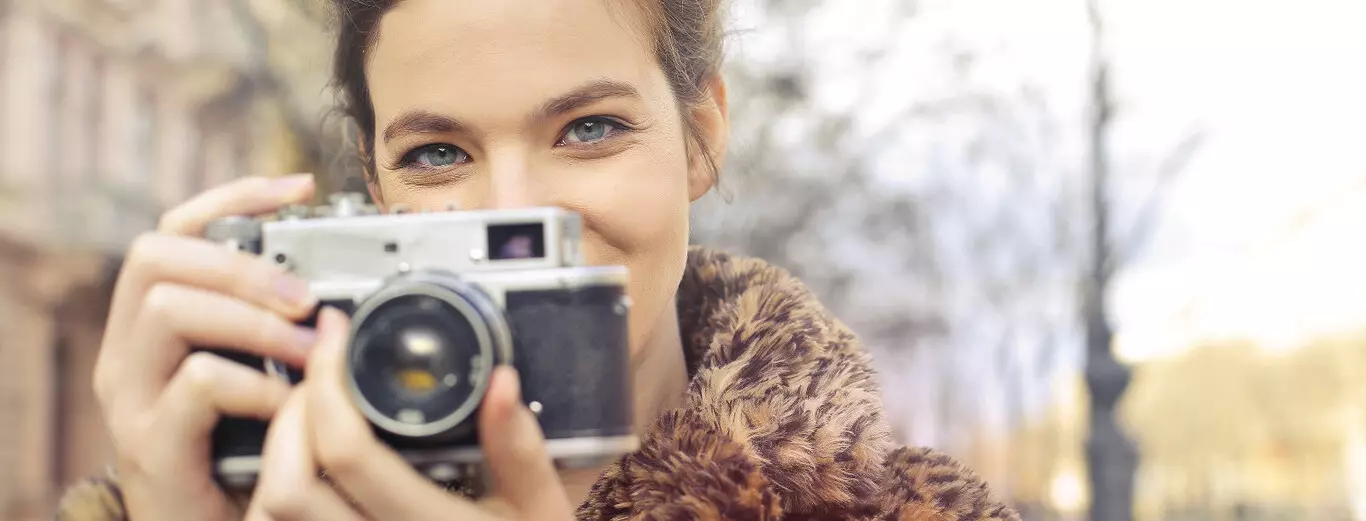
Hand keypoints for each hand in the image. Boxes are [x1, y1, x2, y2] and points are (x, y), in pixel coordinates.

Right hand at [92, 175, 320, 520]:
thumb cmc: (241, 454)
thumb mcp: (257, 375)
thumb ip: (275, 328)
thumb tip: (336, 280)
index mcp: (153, 323)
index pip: (173, 229)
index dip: (233, 196)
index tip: (300, 188)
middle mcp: (128, 351)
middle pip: (157, 255)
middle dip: (241, 263)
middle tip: (306, 296)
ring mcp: (132, 398)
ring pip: (169, 309)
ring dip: (253, 319)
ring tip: (308, 349)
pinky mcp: (152, 445)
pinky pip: (196, 382)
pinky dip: (255, 384)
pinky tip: (289, 403)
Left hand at [245, 308, 574, 520]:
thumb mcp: (541, 504)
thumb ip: (521, 447)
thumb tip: (499, 381)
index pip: (348, 454)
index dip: (327, 382)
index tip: (337, 334)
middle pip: (286, 484)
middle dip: (290, 410)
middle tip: (320, 368)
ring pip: (272, 509)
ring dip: (280, 448)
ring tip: (312, 405)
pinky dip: (285, 481)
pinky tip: (314, 453)